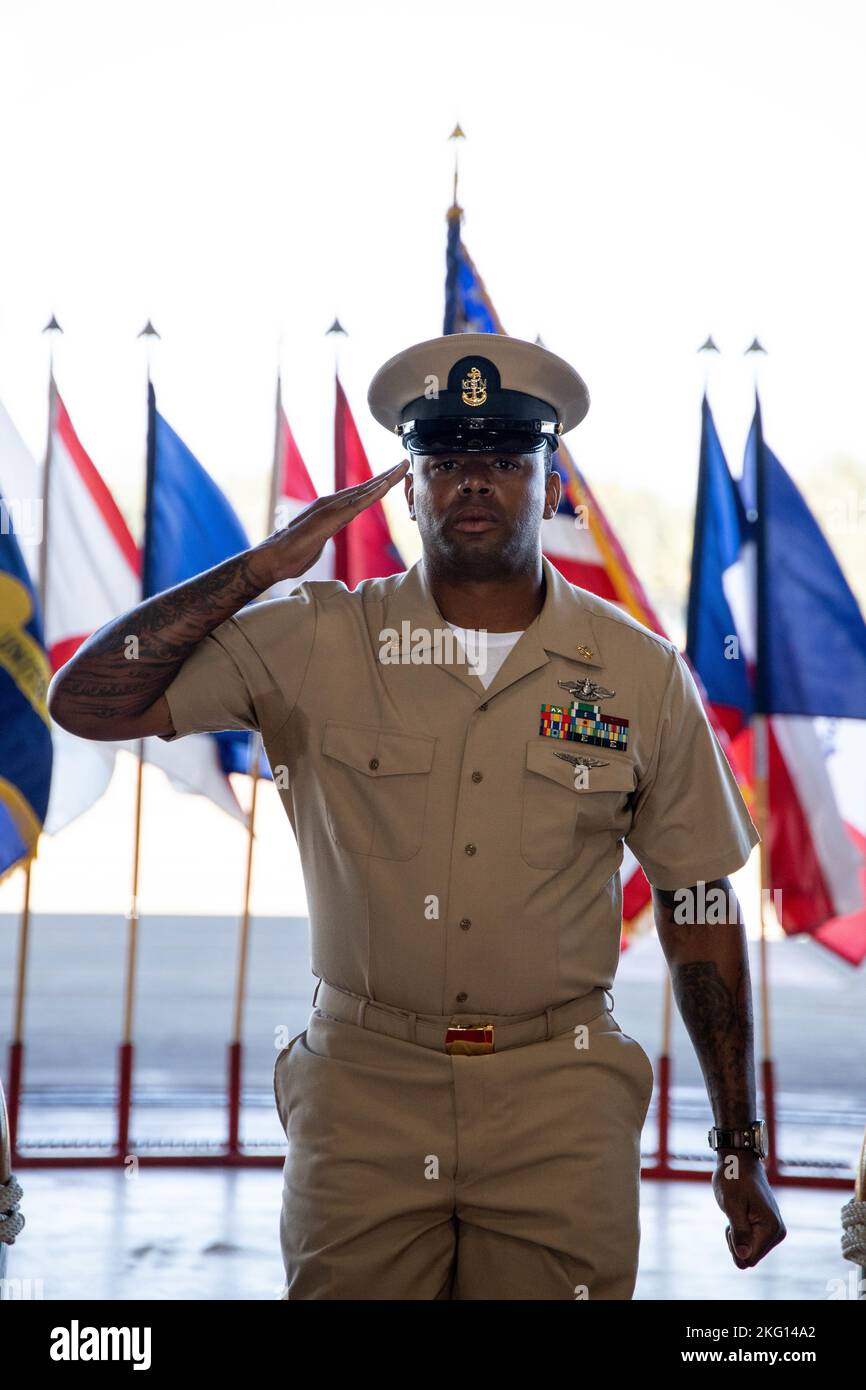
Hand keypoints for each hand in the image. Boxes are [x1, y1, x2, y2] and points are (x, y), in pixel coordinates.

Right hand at [252, 459, 409, 585]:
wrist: (274, 559)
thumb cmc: (292, 555)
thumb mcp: (317, 542)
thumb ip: (325, 533)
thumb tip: (326, 533)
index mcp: (329, 509)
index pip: (359, 495)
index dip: (377, 485)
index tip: (393, 476)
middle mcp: (330, 504)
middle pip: (364, 488)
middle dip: (386, 475)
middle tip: (404, 463)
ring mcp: (330, 509)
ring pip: (364, 491)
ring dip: (385, 479)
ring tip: (402, 467)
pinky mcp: (330, 518)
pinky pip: (357, 505)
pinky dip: (373, 494)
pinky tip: (386, 486)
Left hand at [712, 1152, 786, 1267]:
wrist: (739, 1161)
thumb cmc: (734, 1179)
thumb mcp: (732, 1204)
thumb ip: (739, 1232)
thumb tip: (744, 1257)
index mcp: (772, 1229)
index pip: (749, 1259)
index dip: (734, 1243)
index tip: (732, 1222)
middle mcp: (778, 1233)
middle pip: (749, 1257)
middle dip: (736, 1240)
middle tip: (734, 1215)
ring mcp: (774, 1231)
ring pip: (749, 1251)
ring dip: (737, 1235)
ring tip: (738, 1211)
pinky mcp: (768, 1228)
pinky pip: (750, 1243)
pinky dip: (740, 1231)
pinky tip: (741, 1213)